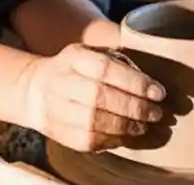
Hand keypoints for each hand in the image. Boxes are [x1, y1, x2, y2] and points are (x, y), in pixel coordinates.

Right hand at [16, 44, 165, 152]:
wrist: (35, 89)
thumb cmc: (75, 70)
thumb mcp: (90, 54)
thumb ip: (117, 62)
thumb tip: (152, 81)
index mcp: (74, 57)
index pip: (106, 69)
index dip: (135, 83)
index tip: (159, 92)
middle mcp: (61, 81)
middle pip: (100, 97)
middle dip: (134, 107)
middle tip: (156, 113)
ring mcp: (55, 108)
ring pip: (93, 122)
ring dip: (125, 126)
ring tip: (143, 126)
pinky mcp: (56, 131)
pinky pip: (86, 140)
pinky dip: (111, 140)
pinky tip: (125, 136)